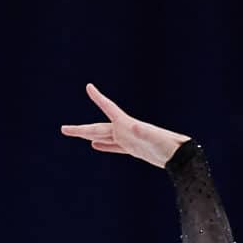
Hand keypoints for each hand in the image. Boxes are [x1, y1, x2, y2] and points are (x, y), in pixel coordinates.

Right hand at [59, 83, 190, 167]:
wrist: (178, 156)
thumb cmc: (167, 145)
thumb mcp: (153, 139)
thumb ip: (143, 132)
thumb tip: (135, 126)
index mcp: (127, 124)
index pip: (109, 108)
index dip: (99, 98)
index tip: (89, 86)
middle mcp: (125, 130)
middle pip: (98, 128)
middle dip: (80, 129)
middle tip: (63, 129)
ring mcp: (128, 139)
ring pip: (103, 136)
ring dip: (89, 135)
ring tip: (74, 133)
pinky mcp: (132, 149)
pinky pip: (114, 146)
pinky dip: (104, 146)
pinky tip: (95, 145)